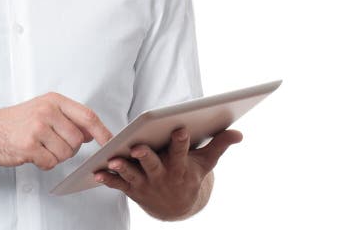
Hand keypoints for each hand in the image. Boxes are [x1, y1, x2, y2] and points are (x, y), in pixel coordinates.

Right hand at [0, 92, 113, 169]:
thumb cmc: (15, 122)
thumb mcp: (43, 110)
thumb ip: (68, 118)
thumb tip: (92, 132)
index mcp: (53, 100)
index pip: (87, 116)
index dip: (102, 131)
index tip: (110, 143)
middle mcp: (46, 111)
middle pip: (78, 139)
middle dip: (70, 148)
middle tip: (52, 145)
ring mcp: (37, 128)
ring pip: (65, 153)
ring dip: (55, 156)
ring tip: (39, 147)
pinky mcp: (28, 145)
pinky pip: (50, 163)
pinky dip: (44, 163)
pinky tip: (32, 154)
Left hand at [93, 127, 242, 219]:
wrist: (176, 206)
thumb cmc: (190, 174)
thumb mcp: (205, 162)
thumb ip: (219, 145)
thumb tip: (239, 133)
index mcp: (181, 167)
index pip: (181, 153)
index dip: (181, 142)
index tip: (180, 129)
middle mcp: (162, 177)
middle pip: (153, 165)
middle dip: (146, 157)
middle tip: (138, 147)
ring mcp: (146, 184)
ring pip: (132, 175)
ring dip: (122, 168)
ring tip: (113, 160)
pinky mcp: (132, 189)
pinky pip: (118, 185)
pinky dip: (108, 179)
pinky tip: (97, 173)